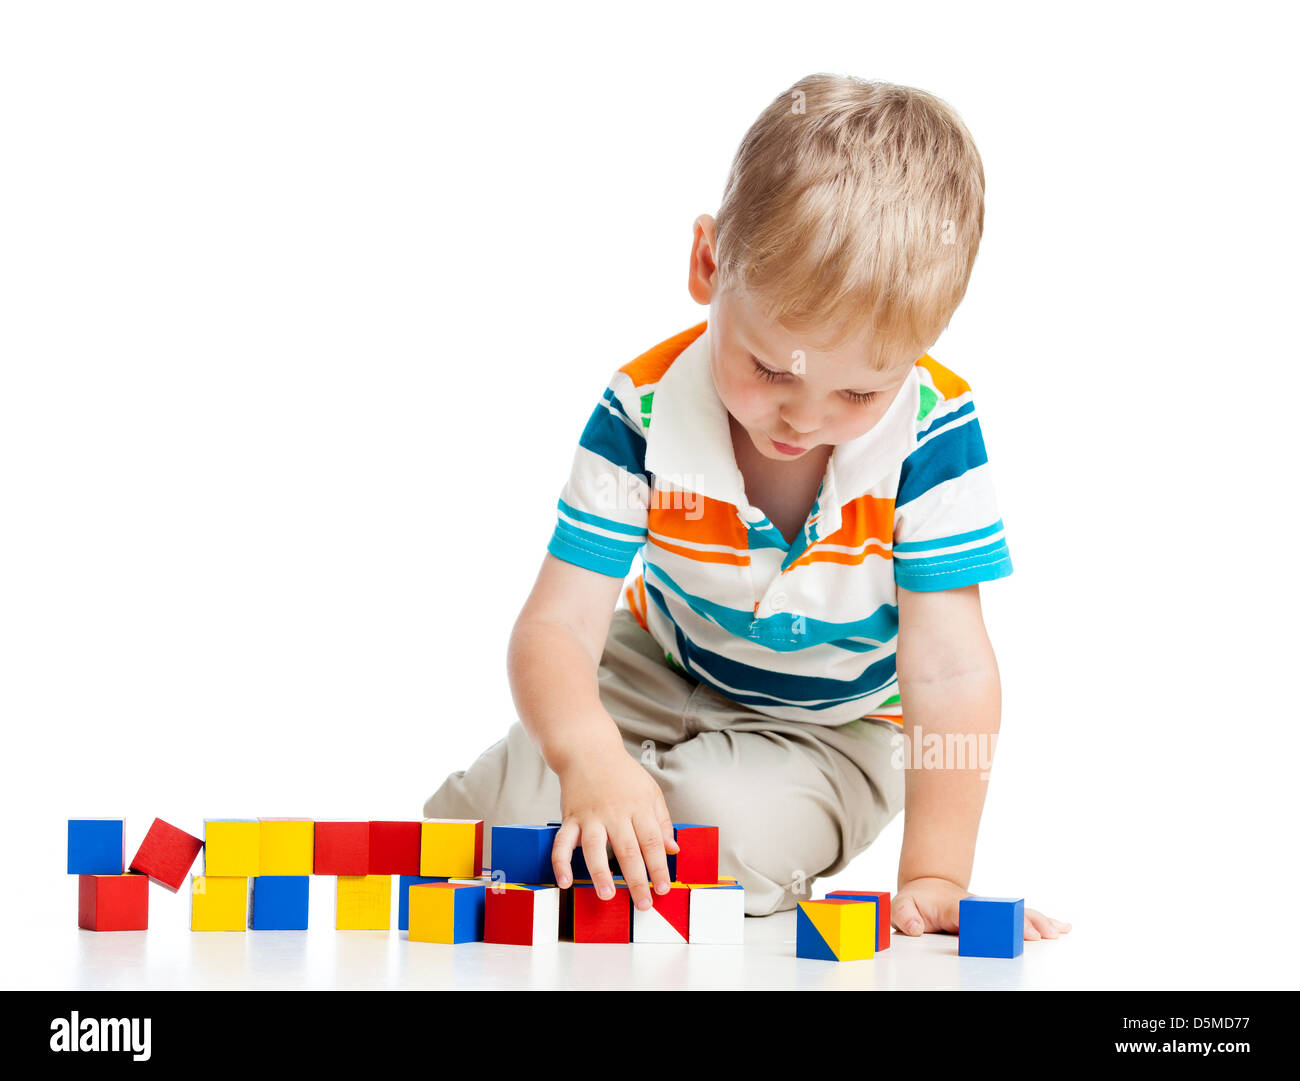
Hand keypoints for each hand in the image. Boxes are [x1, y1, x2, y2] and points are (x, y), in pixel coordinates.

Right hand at [551, 736, 679, 913]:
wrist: (588, 751)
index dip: (659, 867)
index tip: (664, 888)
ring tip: (608, 895)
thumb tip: (673, 849)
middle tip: (643, 904)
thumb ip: (662, 821)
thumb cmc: (623, 774)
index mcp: (638, 807)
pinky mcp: (570, 818)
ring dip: (601, 874)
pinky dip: (561, 863)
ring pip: (595, 849)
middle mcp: (615, 813)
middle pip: (628, 850)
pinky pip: (563, 843)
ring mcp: (590, 816)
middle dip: (637, 880)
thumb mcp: (650, 792)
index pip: (652, 841)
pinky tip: (564, 882)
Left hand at [893, 876, 1071, 939]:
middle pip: (1004, 914)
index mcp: (955, 906)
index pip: (976, 915)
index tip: (1007, 929)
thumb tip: (916, 927)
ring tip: (1059, 931)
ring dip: (1038, 922)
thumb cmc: (918, 900)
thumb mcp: (901, 905)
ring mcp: (989, 908)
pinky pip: (1020, 916)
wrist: (929, 886)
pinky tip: (1061, 927)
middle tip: (1043, 934)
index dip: (993, 923)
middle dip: (1023, 923)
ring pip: (1017, 914)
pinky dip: (1041, 920)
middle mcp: (978, 906)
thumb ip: (904, 915)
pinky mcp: (997, 913)